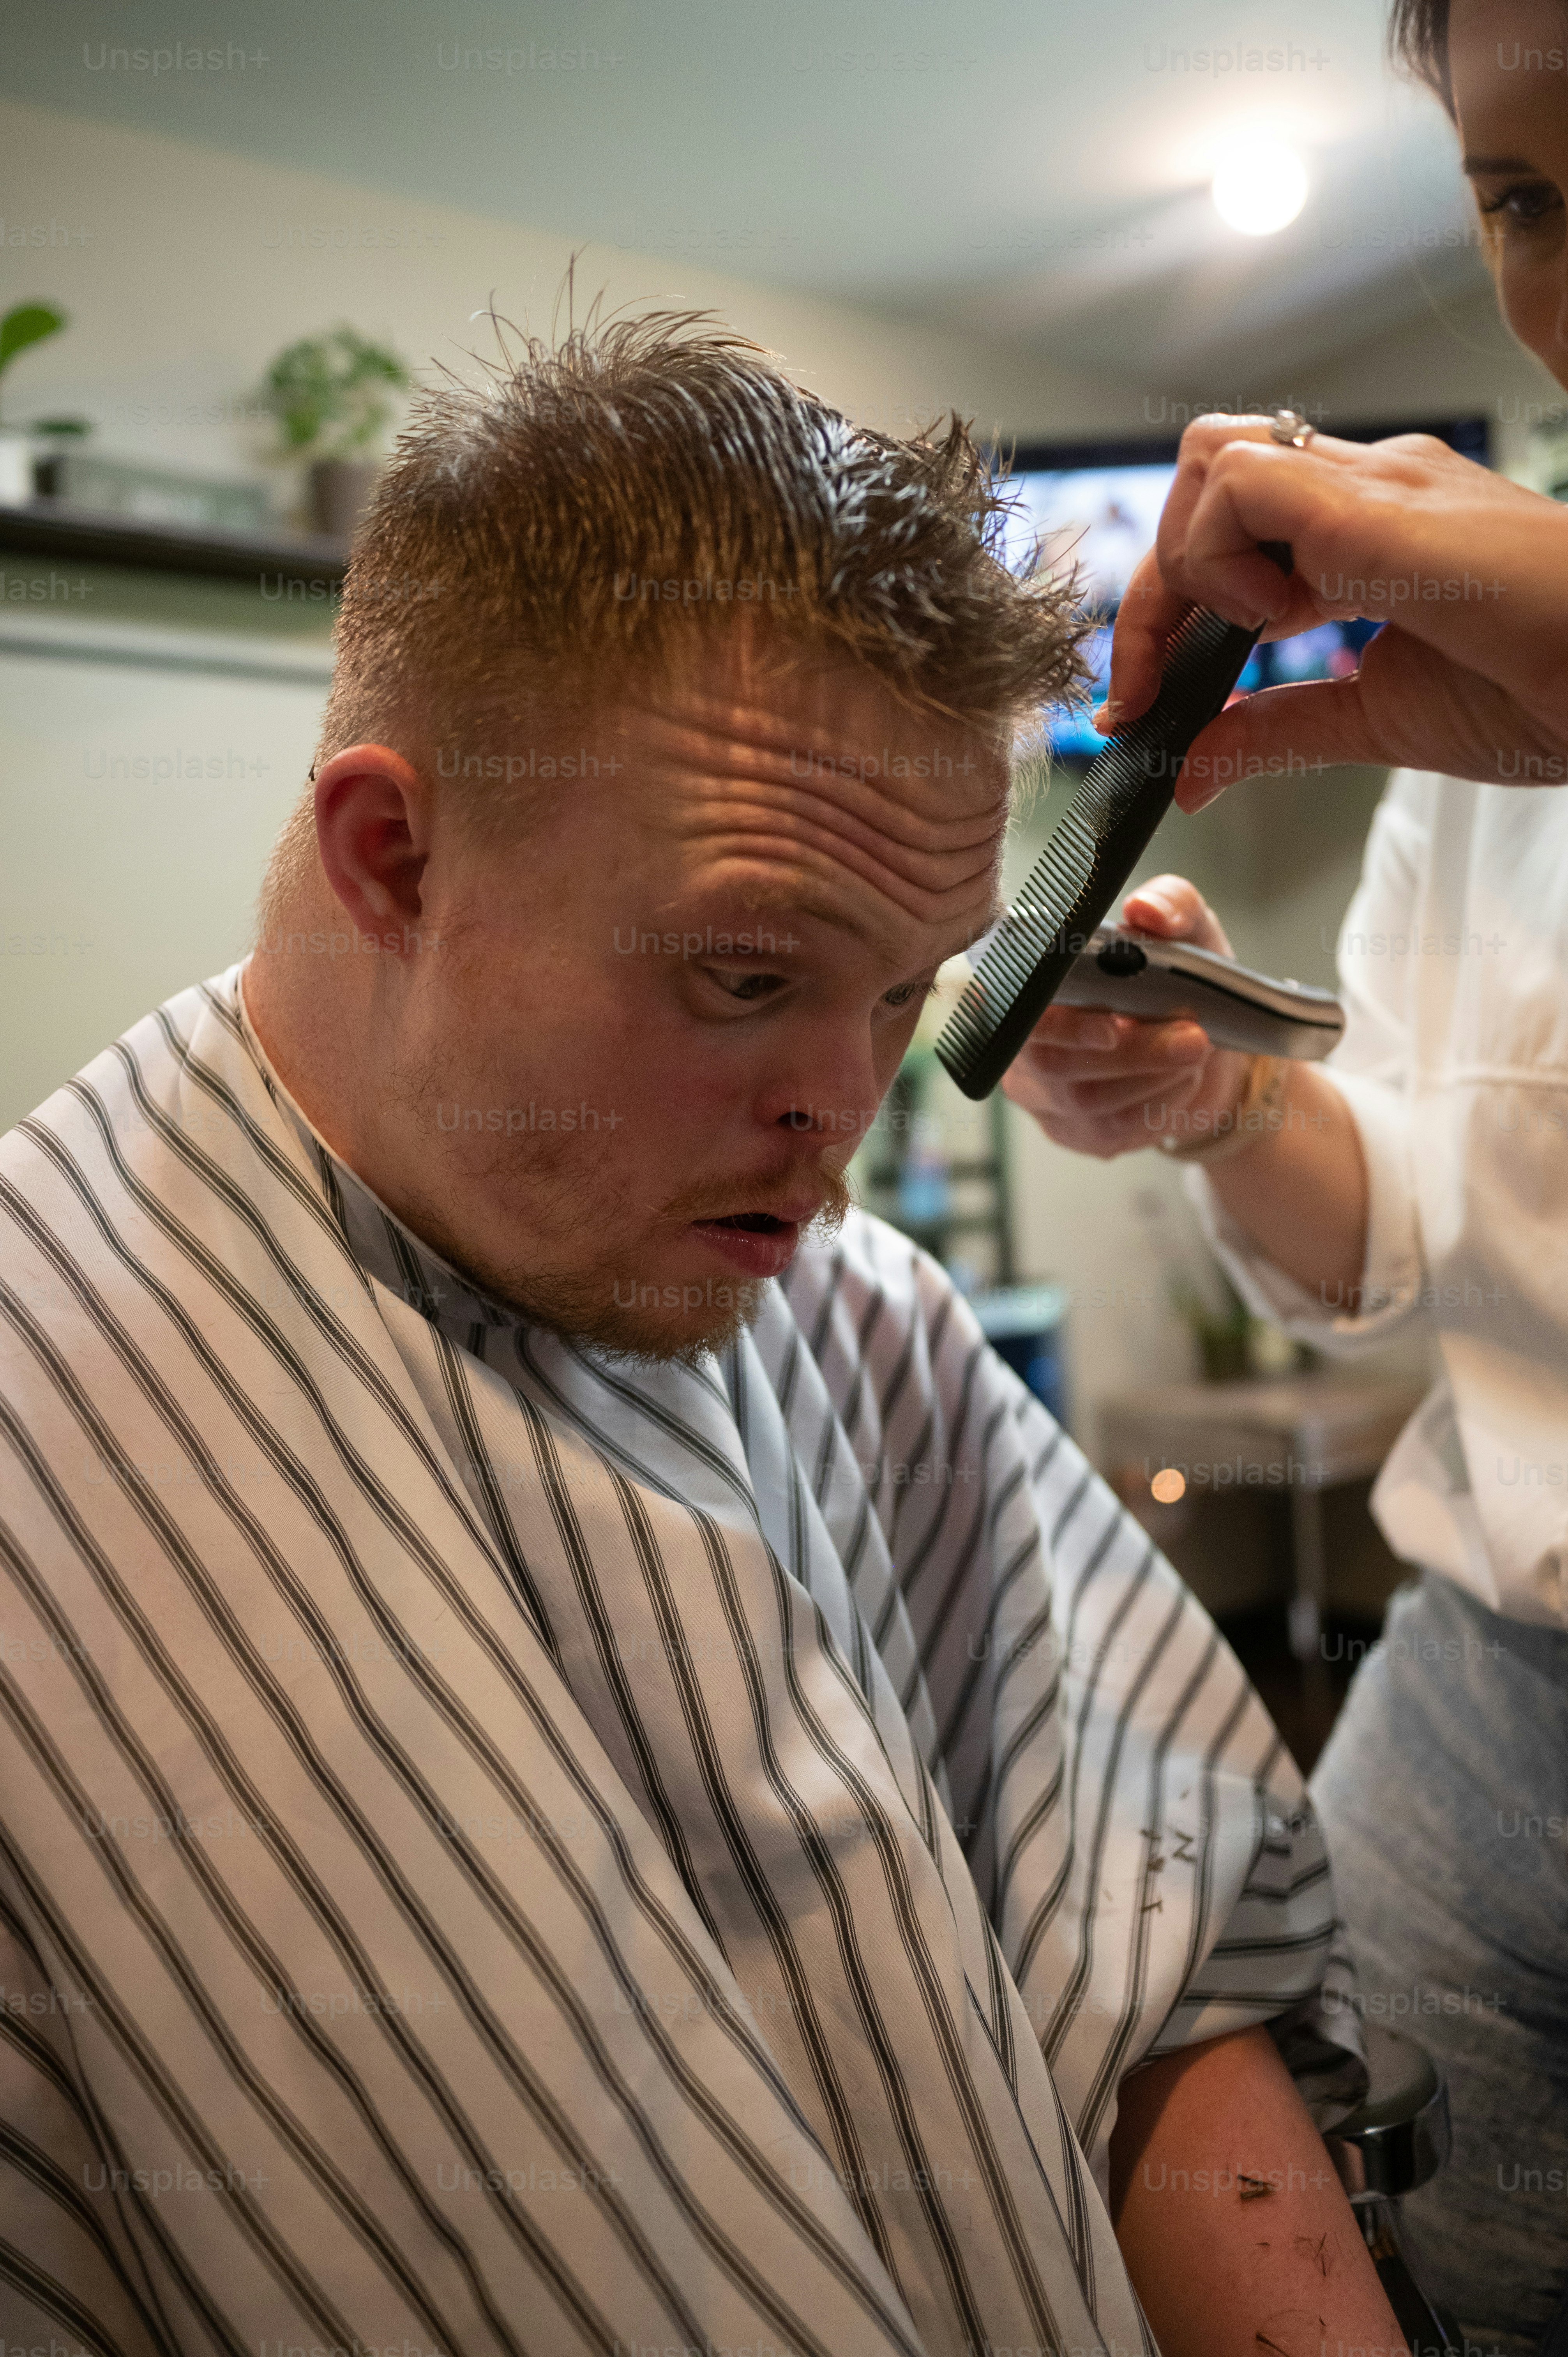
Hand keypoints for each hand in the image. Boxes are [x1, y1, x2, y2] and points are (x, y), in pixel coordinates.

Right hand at [1000, 875, 1251, 1157]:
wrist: (1205, 1046)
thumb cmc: (1177, 980)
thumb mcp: (1187, 930)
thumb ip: (1171, 903)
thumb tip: (1146, 910)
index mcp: (1031, 986)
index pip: (1015, 1007)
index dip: (1057, 1020)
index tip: (1111, 1025)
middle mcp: (1022, 1043)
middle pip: (1054, 1061)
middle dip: (1131, 1053)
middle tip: (1193, 1038)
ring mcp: (1044, 1096)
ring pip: (1084, 1100)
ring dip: (1150, 1077)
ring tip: (1196, 1052)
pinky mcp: (1076, 1133)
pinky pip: (1110, 1130)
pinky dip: (1155, 1105)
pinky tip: (1181, 1081)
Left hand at [1104, 415, 1567, 807]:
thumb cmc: (1541, 689)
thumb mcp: (1375, 721)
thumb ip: (1276, 733)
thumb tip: (1189, 766)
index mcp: (1367, 529)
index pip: (1226, 521)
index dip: (1162, 608)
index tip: (1141, 699)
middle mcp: (1366, 487)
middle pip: (1205, 474)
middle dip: (1154, 584)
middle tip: (1156, 682)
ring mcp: (1374, 484)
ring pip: (1213, 457)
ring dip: (1191, 560)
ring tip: (1252, 637)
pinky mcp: (1377, 507)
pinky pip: (1245, 484)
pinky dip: (1224, 559)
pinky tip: (1279, 620)